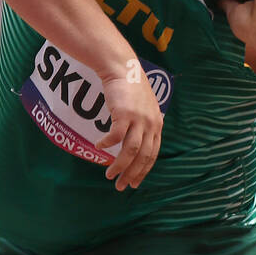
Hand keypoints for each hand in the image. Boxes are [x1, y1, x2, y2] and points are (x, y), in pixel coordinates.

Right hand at [97, 60, 164, 189]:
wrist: (122, 67)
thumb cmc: (129, 88)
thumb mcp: (143, 108)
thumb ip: (142, 126)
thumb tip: (133, 146)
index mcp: (157, 124)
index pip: (152, 154)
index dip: (143, 171)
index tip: (133, 183)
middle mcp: (151, 123)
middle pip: (142, 156)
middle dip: (131, 175)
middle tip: (120, 186)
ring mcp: (138, 119)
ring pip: (130, 151)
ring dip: (119, 166)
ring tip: (109, 175)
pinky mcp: (124, 114)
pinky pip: (115, 136)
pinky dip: (107, 145)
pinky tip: (99, 147)